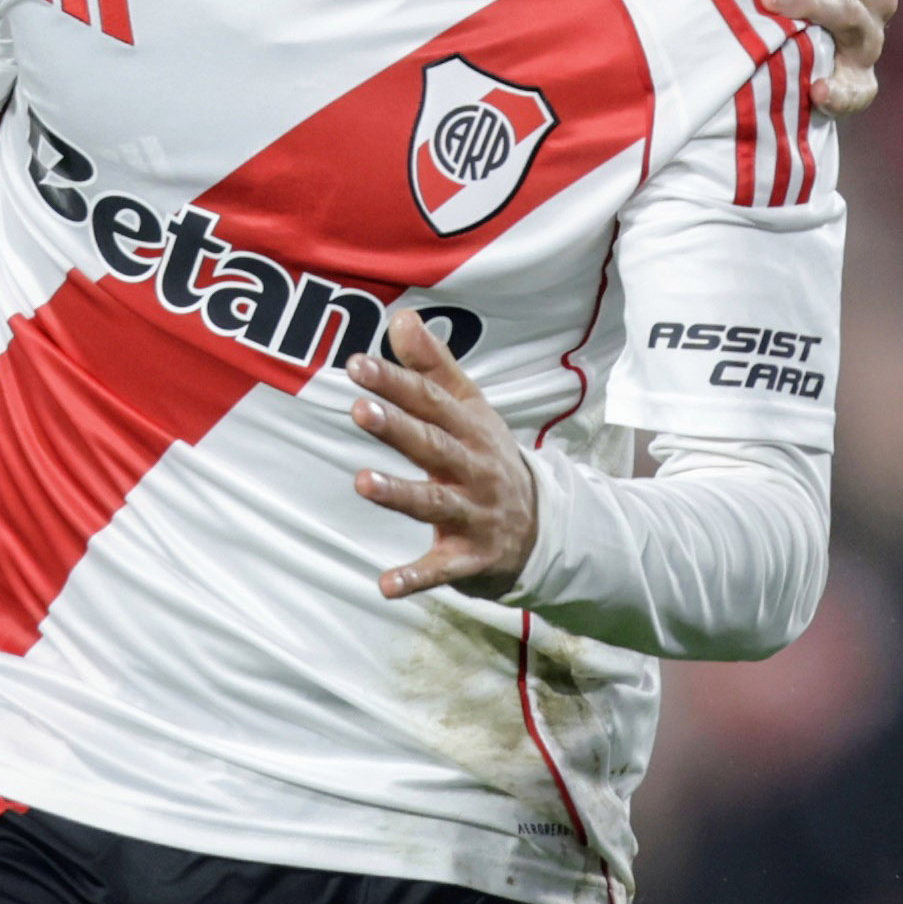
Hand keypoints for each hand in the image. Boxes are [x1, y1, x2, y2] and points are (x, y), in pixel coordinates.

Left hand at [352, 311, 538, 601]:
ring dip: (400, 494)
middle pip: (433, 445)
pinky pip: (441, 569)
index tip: (356, 364)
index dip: (396, 382)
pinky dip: (415, 578)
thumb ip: (434, 366)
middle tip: (360, 410)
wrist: (545, 529)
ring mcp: (474, 514)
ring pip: (435, 503)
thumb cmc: (490, 458)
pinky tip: (384, 585)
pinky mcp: (471, 558)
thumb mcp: (471, 409)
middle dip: (398, 428)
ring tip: (362, 482)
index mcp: (470, 429)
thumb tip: (401, 318)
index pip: (431, 401)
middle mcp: (473, 469)